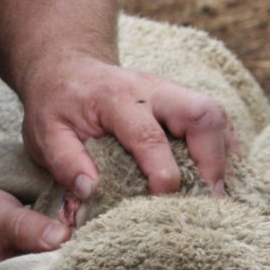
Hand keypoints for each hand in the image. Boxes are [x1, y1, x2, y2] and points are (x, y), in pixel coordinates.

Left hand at [21, 56, 239, 198]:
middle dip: (213, 158)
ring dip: (224, 156)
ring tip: (218, 195)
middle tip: (209, 199)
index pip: (148, 135)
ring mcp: (173, 93)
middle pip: (202, 112)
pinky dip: (224, 150)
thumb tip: (91, 191)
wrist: (68, 69)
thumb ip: (65, 162)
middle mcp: (153, 89)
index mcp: (115, 98)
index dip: (162, 172)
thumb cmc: (56, 106)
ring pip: (217, 115)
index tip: (164, 201)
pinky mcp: (183, 102)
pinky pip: (218, 122)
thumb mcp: (44, 134)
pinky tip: (219, 179)